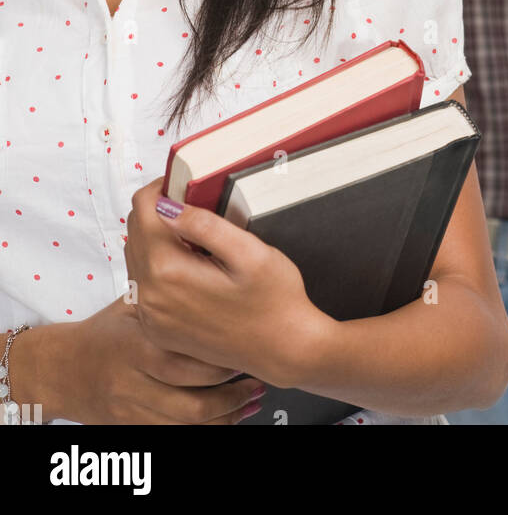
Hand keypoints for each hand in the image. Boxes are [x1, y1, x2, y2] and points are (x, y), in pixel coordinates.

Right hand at [51, 296, 264, 424]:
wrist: (62, 372)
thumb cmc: (104, 333)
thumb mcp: (130, 306)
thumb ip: (165, 294)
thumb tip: (204, 257)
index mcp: (135, 346)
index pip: (183, 360)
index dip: (218, 359)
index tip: (245, 348)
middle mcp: (133, 383)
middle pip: (191, 400)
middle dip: (231, 391)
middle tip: (257, 375)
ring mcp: (133, 411)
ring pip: (188, 424)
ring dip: (228, 414)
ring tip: (252, 397)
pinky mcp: (133, 429)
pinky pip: (176, 436)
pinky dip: (209, 429)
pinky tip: (231, 417)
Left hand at [124, 178, 334, 388]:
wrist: (283, 350)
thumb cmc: (275, 300)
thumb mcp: (250, 252)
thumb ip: (206, 225)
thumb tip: (168, 204)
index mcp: (169, 272)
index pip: (142, 210)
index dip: (159, 188)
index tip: (182, 184)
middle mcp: (151, 297)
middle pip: (134, 231)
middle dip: (156, 211)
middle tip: (192, 204)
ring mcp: (152, 318)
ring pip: (135, 257)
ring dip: (155, 237)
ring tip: (192, 234)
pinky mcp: (158, 330)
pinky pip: (142, 285)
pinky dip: (156, 265)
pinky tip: (188, 264)